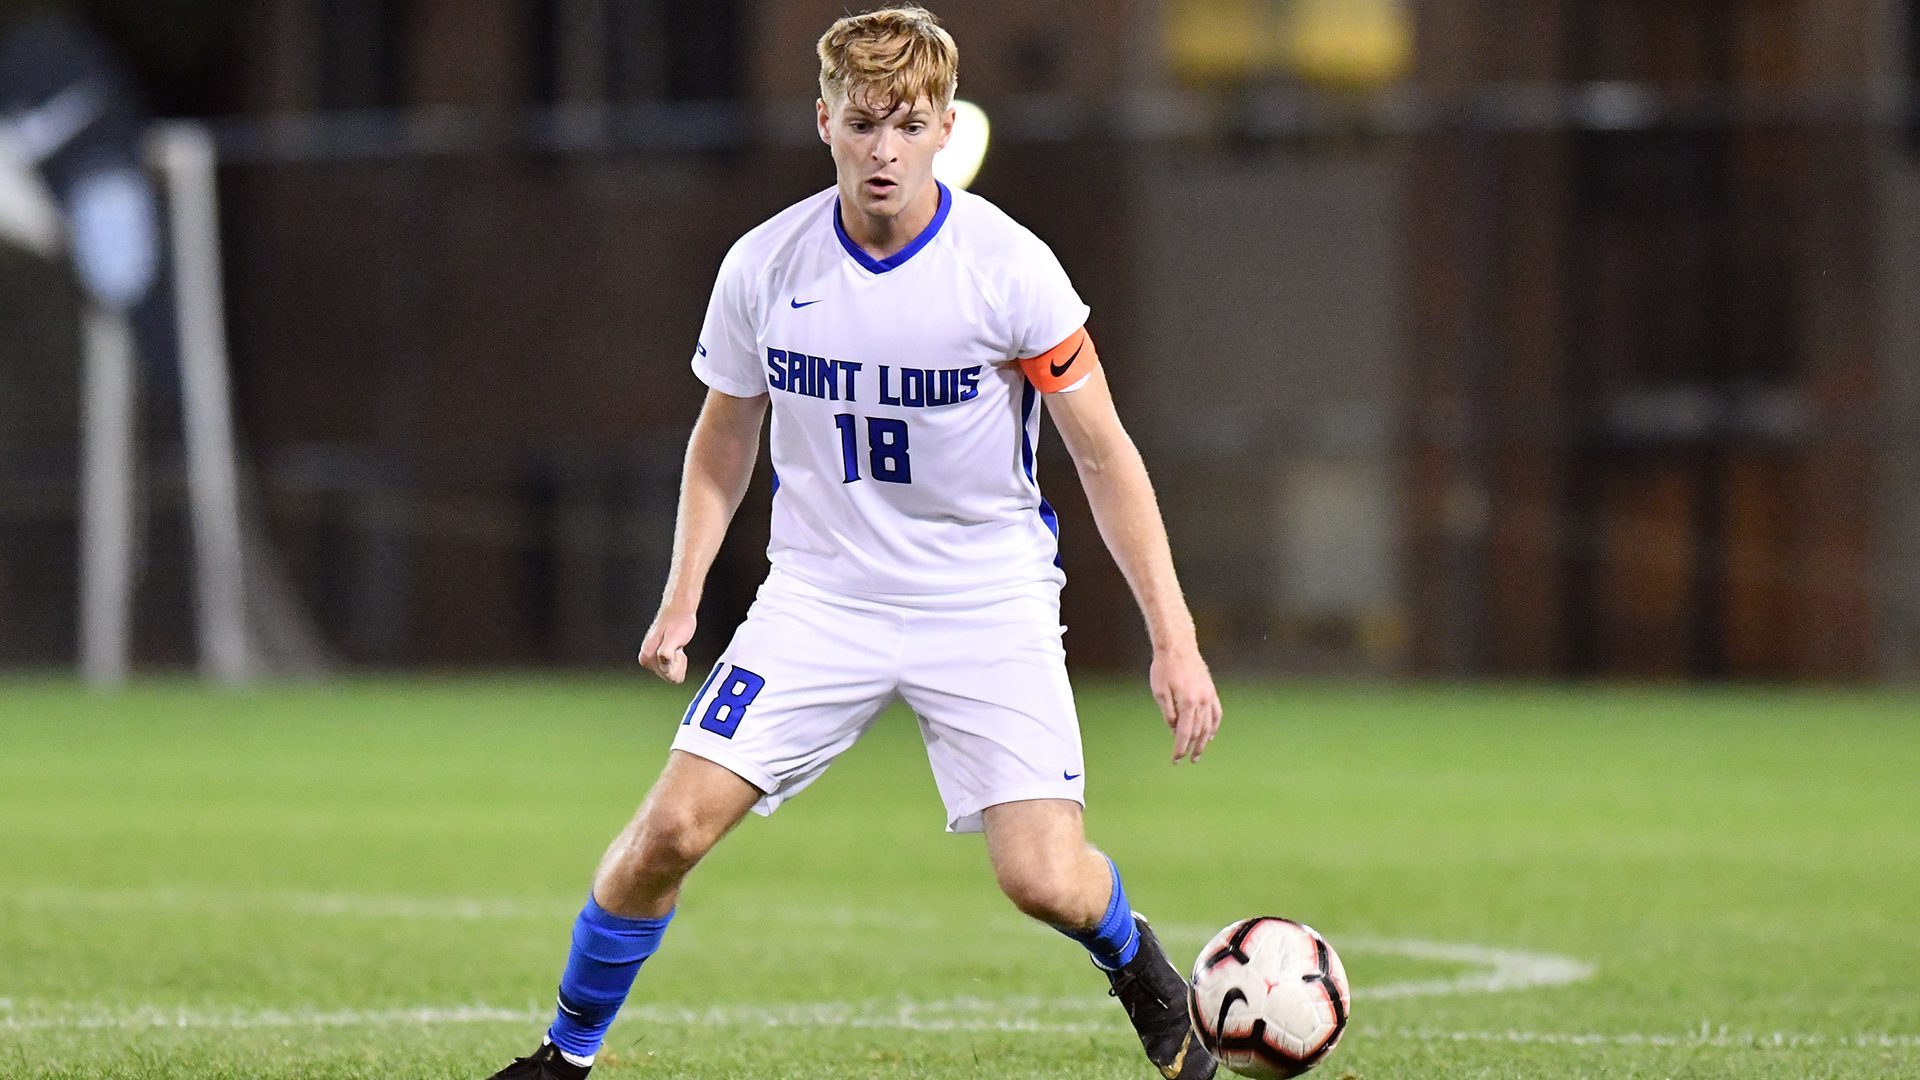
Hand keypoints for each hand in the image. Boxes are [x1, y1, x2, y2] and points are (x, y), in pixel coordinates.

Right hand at [639, 607, 697, 682]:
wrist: (679, 610)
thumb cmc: (679, 621)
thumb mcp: (674, 638)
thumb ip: (666, 653)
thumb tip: (663, 665)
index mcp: (646, 657)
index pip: (669, 675)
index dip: (677, 663)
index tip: (675, 647)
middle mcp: (646, 660)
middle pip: (670, 677)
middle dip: (678, 663)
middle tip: (676, 646)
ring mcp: (652, 659)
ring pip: (672, 674)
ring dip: (678, 661)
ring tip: (675, 645)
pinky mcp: (658, 658)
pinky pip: (673, 669)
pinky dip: (678, 660)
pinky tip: (675, 647)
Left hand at [1150, 643, 1221, 762]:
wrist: (1177, 646)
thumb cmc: (1164, 668)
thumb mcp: (1159, 692)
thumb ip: (1168, 714)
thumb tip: (1175, 731)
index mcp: (1188, 702)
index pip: (1184, 733)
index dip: (1180, 748)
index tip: (1176, 760)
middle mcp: (1202, 701)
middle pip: (1198, 732)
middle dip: (1191, 747)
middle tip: (1185, 759)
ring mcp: (1209, 696)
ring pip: (1209, 725)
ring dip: (1204, 741)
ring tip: (1198, 753)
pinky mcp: (1211, 690)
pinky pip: (1216, 713)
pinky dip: (1214, 726)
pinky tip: (1211, 735)